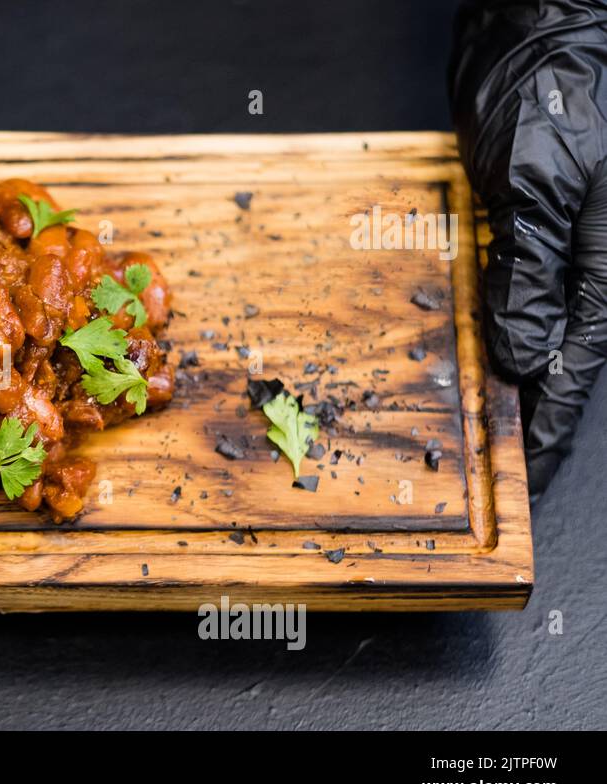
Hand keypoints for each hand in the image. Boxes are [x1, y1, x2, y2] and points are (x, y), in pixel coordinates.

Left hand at [450, 0, 606, 501]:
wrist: (533, 24)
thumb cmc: (556, 87)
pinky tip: (463, 341)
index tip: (528, 467)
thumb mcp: (543, 183)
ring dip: (501, 365)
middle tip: (495, 455)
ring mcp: (553, 236)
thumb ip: (536, 271)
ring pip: (528, 319)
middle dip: (527, 403)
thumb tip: (528, 352)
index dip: (551, 418)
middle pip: (558, 348)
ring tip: (473, 415)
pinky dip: (485, 315)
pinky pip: (505, 280)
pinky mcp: (520, 215)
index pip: (579, 359)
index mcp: (604, 258)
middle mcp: (584, 255)